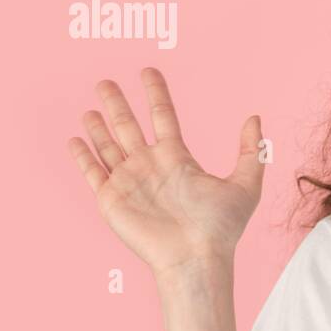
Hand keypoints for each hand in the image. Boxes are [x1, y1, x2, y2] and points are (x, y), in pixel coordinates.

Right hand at [67, 67, 264, 277]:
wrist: (196, 258)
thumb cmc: (221, 228)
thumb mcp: (245, 185)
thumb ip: (251, 151)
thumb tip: (255, 118)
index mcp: (177, 159)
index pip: (162, 116)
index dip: (155, 93)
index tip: (148, 71)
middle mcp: (150, 166)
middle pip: (129, 126)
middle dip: (118, 104)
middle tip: (105, 81)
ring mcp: (129, 182)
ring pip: (108, 146)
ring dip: (98, 126)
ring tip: (91, 107)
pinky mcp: (111, 200)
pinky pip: (92, 172)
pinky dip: (82, 156)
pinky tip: (74, 139)